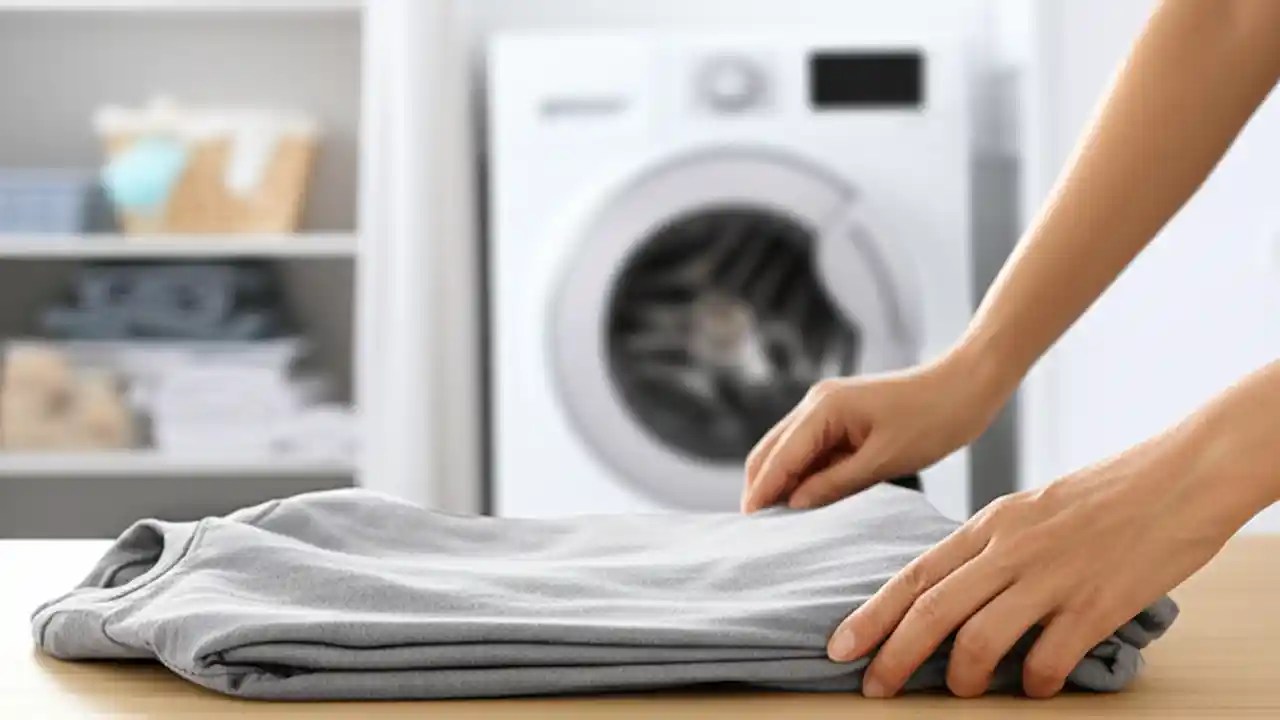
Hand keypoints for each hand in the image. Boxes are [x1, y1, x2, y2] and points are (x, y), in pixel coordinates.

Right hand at [741, 349, 1009, 512]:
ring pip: (786, 452)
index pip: (778, 457)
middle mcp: (815, 404)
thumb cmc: (934, 419)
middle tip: (758, 534)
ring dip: (780, 484)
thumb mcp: (884, 460)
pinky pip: (809, 452)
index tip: (749, 530)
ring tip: (778, 526)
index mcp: (823, 408)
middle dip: (761, 489)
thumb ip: (835, 483)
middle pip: (770, 452)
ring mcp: (825, 409)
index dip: (761, 494)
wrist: (967, 386)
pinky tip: (806, 504)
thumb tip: (794, 505)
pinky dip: (802, 477)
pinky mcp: (840, 419)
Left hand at [825, 430, 1251, 698]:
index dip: (873, 614)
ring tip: (959, 689)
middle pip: (930, 610)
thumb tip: (959, 588)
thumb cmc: (1109, 493)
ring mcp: (1051, 577)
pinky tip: (1034, 685)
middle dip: (893, 655)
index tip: (842, 645)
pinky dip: (1033, 682)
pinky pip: (1047, 659)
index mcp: (991, 523)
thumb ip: (994, 545)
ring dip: (960, 676)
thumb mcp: (1033, 508)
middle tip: (872, 688)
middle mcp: (1010, 549)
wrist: (1182, 476)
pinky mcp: (1095, 605)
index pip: (915, 574)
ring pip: (977, 639)